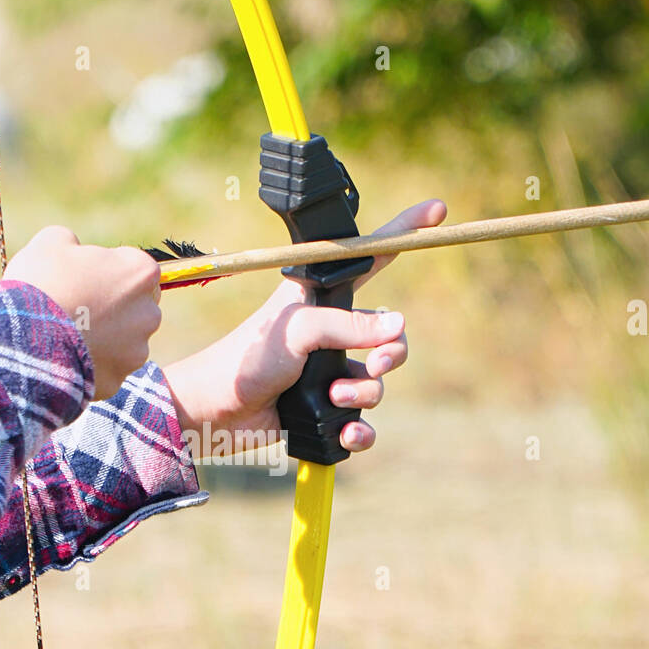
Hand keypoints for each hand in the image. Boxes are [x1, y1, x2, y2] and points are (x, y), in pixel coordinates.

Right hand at [4, 226, 161, 400]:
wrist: (24, 342)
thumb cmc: (40, 285)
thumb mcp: (50, 244)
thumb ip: (72, 241)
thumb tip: (74, 249)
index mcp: (140, 273)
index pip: (134, 267)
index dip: (106, 272)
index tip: (83, 279)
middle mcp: (149, 313)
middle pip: (134, 307)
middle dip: (111, 308)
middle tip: (76, 308)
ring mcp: (136, 351)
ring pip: (123, 341)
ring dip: (103, 338)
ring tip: (66, 335)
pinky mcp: (118, 380)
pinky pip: (106, 369)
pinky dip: (90, 365)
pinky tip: (64, 358)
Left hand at [163, 198, 445, 455]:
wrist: (213, 413)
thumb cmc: (244, 359)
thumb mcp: (297, 330)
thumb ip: (349, 326)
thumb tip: (398, 327)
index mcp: (321, 298)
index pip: (368, 260)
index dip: (400, 233)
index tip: (435, 213)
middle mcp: (329, 333)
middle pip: (389, 334)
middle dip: (392, 351)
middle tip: (378, 362)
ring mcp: (328, 373)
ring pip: (377, 383)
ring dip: (363, 393)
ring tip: (335, 398)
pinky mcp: (323, 412)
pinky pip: (362, 423)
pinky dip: (359, 432)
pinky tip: (347, 435)